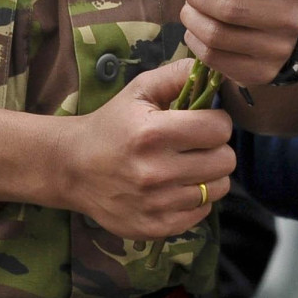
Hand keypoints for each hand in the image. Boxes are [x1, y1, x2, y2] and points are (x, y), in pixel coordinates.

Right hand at [54, 58, 236, 240]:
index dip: (216, 122)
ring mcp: (156, 204)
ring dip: (208, 176)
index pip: (220, 128)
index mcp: (153, 133)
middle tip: (196, 146)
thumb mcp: (139, 91)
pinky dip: (195, 200)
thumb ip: (178, 75)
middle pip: (225, 161)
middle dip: (216, 149)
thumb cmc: (112, 125)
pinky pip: (202, 213)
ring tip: (187, 166)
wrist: (73, 168)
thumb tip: (214, 69)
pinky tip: (176, 187)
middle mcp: (156, 172)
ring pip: (218, 189)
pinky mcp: (155, 228)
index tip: (203, 122)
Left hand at [183, 0, 297, 87]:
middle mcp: (287, 19)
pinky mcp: (258, 73)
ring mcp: (274, 51)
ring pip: (216, 35)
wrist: (295, 40)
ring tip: (189, 8)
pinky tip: (196, 30)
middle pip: (229, 8)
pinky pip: (212, 57)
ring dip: (191, 18)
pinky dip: (195, 40)